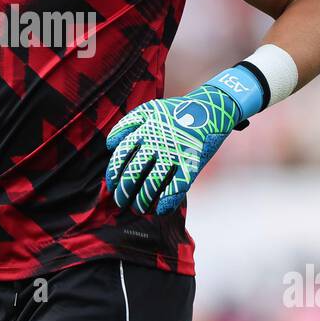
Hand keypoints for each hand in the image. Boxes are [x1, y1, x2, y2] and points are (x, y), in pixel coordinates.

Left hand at [104, 83, 243, 214]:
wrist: (210, 109)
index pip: (120, 157)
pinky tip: (160, 210)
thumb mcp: (148, 110)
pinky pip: (177, 187)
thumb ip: (126, 125)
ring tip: (138, 209)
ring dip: (142, 201)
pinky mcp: (192, 164)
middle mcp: (156, 144)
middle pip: (133, 174)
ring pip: (152, 184)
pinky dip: (167, 202)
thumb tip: (109, 146)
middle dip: (124, 192)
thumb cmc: (175, 112)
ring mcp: (174, 155)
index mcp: (144, 131)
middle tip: (122, 202)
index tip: (112, 187)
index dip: (113, 175)